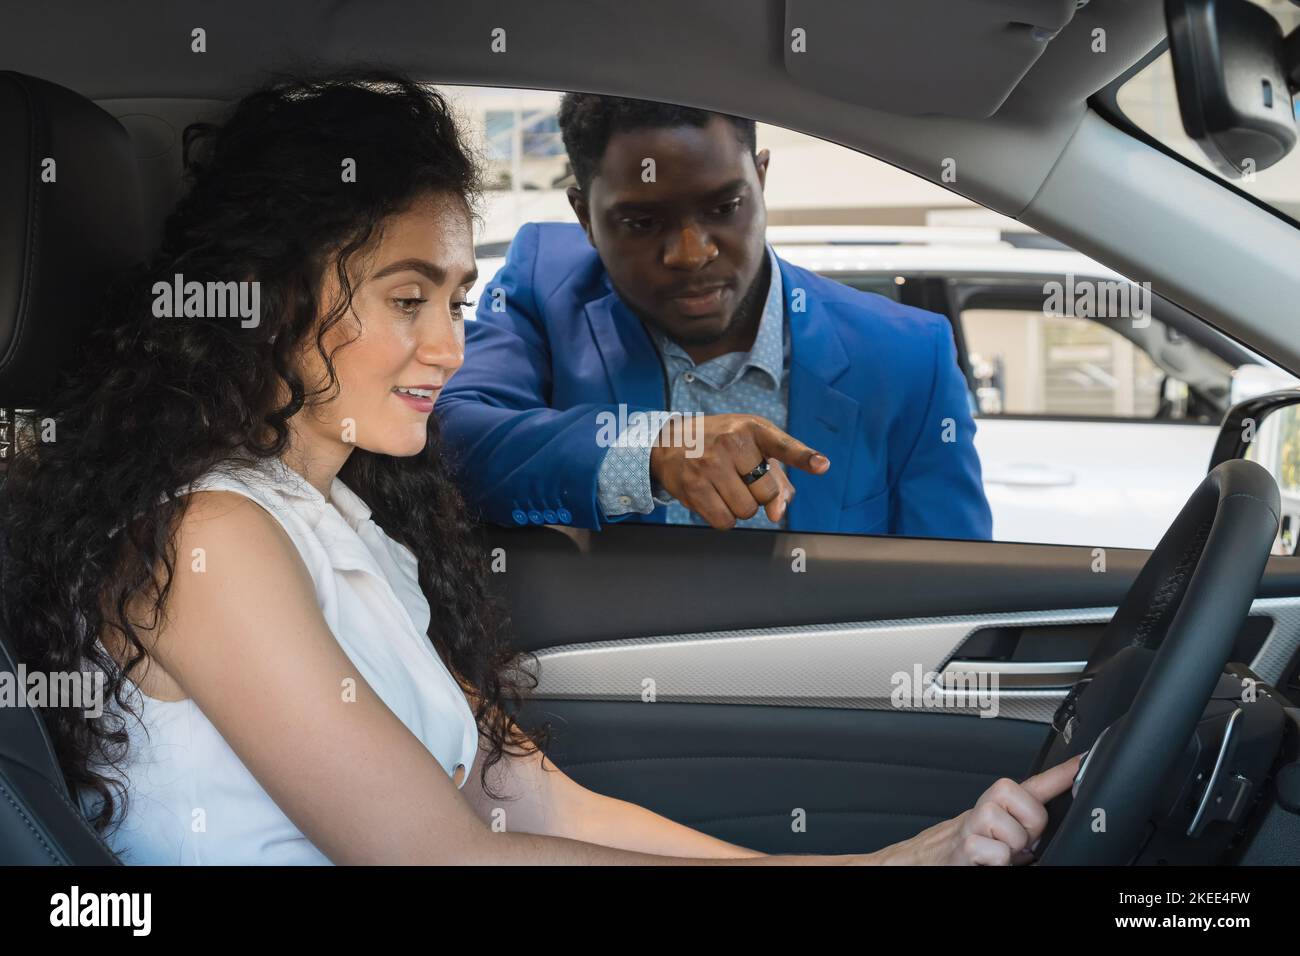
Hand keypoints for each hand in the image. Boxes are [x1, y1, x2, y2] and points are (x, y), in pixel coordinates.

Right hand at [648, 413, 829, 528]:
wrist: (668, 442)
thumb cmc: (719, 443)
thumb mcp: (750, 445)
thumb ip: (777, 477)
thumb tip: (778, 513)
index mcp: (752, 428)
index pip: (782, 445)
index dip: (804, 457)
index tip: (822, 465)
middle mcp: (732, 443)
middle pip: (766, 494)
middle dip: (758, 495)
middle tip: (740, 478)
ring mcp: (710, 464)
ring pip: (746, 511)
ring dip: (740, 507)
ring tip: (724, 486)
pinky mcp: (693, 487)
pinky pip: (724, 521)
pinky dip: (724, 517)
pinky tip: (713, 498)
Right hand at [862, 753, 1082, 864]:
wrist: (921, 862)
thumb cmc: (961, 851)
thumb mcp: (995, 836)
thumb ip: (1018, 827)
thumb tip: (1045, 833)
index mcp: (998, 806)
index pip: (1035, 784)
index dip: (1063, 772)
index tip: (1084, 760)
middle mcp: (985, 807)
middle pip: (1029, 805)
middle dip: (1030, 830)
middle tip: (1014, 845)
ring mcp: (973, 823)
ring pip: (1014, 830)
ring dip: (1011, 851)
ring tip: (997, 856)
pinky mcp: (964, 845)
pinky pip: (996, 851)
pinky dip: (995, 862)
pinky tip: (985, 861)